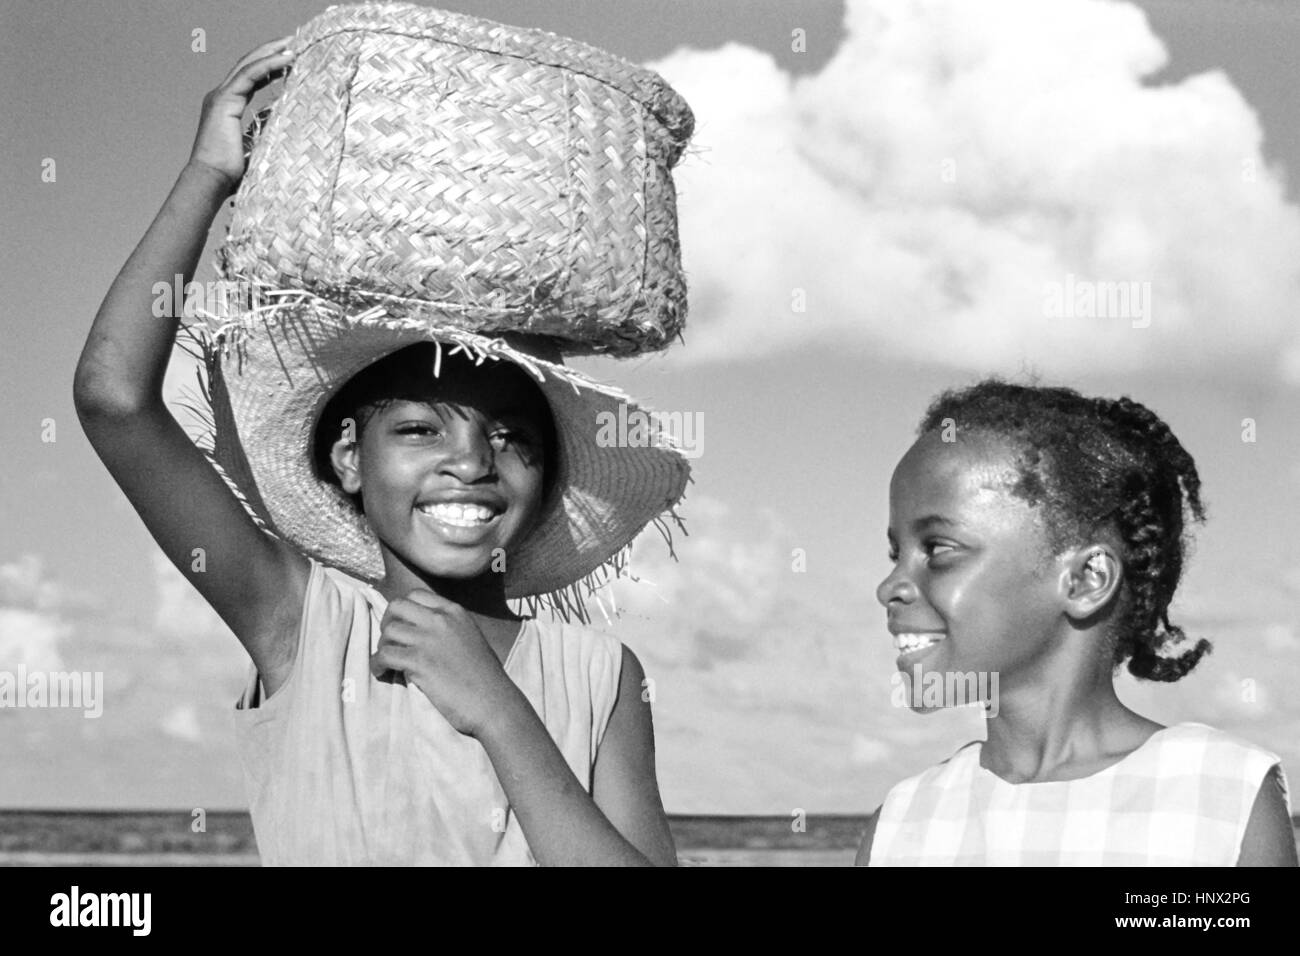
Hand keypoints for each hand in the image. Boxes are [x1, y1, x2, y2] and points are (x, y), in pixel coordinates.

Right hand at [187, 36, 295, 193]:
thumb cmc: (230, 172)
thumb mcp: (254, 145)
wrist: (211, 180)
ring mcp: (220, 96)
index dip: (269, 65)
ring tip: (293, 45)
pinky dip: (268, 64)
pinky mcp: (224, 101)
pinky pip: (249, 75)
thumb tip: (280, 118)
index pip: (250, 76)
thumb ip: (264, 128)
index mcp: (226, 105)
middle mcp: (221, 96)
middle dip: (271, 51)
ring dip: (272, 52)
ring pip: (249, 64)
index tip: (290, 58)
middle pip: (248, 64)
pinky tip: (286, 59)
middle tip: (293, 41)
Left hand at [370, 590, 520, 736]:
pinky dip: (378, 664)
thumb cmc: (485, 678)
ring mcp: (429, 639)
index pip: (416, 595)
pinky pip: (385, 654)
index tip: (400, 625)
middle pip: (397, 606)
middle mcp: (441, 619)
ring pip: (388, 631)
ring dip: (382, 646)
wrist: (494, 702)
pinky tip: (382, 672)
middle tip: (389, 641)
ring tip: (386, 662)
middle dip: (387, 622)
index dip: (402, 610)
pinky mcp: (419, 661)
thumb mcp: (470, 638)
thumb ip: (448, 628)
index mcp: (455, 612)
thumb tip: (420, 631)